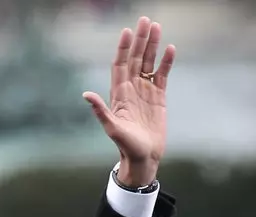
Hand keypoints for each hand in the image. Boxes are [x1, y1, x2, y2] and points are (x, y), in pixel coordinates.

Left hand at [85, 16, 175, 187]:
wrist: (143, 158)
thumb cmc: (126, 146)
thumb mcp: (112, 128)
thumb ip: (100, 111)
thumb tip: (86, 95)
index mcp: (119, 94)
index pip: (120, 65)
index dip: (123, 48)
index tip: (127, 31)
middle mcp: (132, 89)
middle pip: (135, 59)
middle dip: (140, 40)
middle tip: (146, 20)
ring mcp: (145, 92)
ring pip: (149, 63)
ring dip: (152, 46)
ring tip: (157, 27)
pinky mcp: (158, 98)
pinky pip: (162, 75)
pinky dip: (166, 62)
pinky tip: (170, 49)